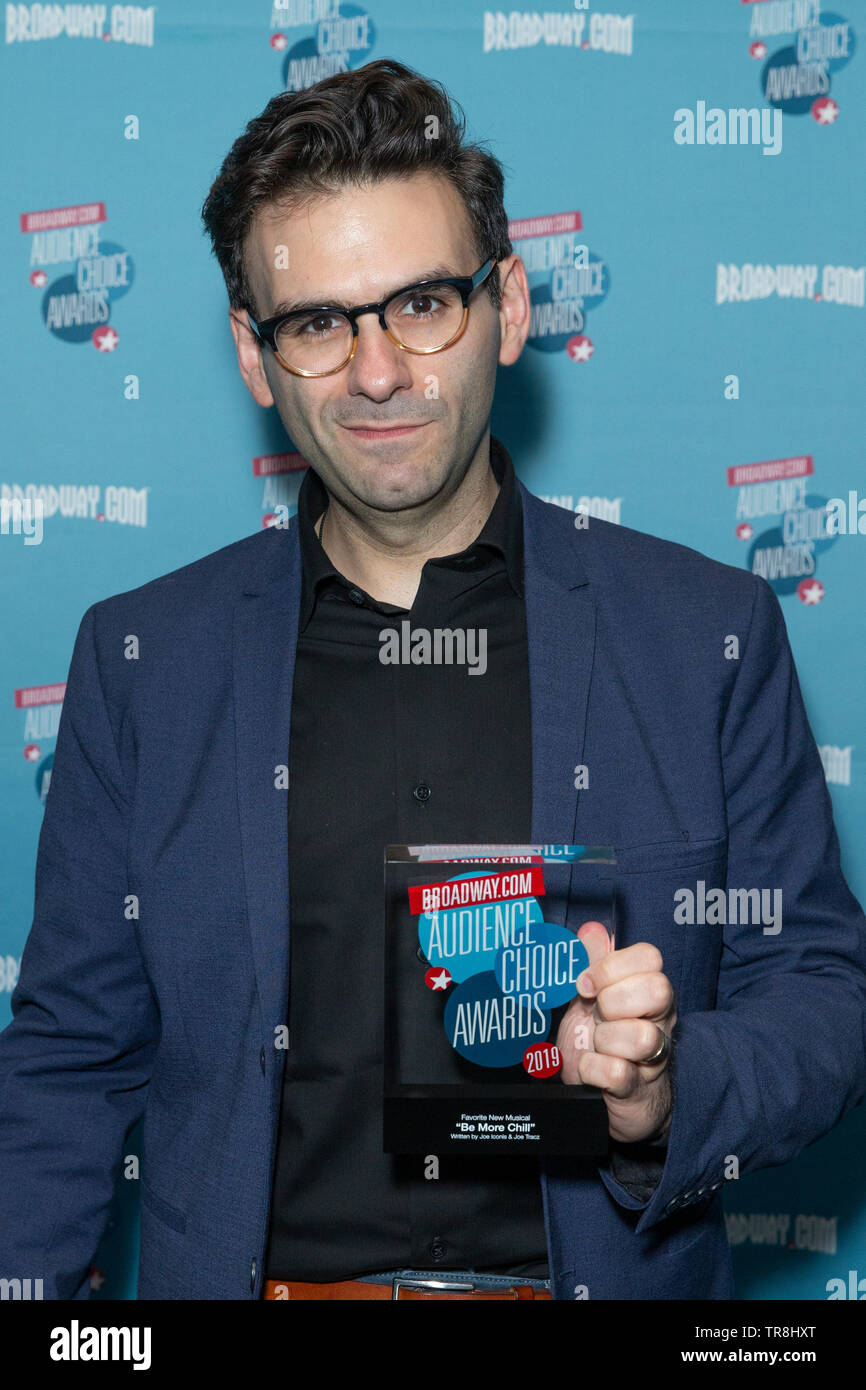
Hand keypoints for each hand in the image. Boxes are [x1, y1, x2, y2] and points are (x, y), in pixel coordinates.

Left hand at [555, 922, 675, 1143]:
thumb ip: (592, 962)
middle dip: (614, 1001)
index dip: (612, 966)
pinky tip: (590, 1069)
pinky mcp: (638, 1092)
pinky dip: (594, 1069)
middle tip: (598, 1015)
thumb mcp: (590, 997)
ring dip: (606, 1040)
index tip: (586, 984)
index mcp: (647, 990)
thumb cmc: (599, 1039)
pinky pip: (618, 1073)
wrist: (605, 1097)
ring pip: (642, 1037)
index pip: (650, 957)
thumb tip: (591, 929)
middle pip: (659, 990)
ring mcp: (653, 1058)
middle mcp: (660, 1020)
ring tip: (597, 1045)